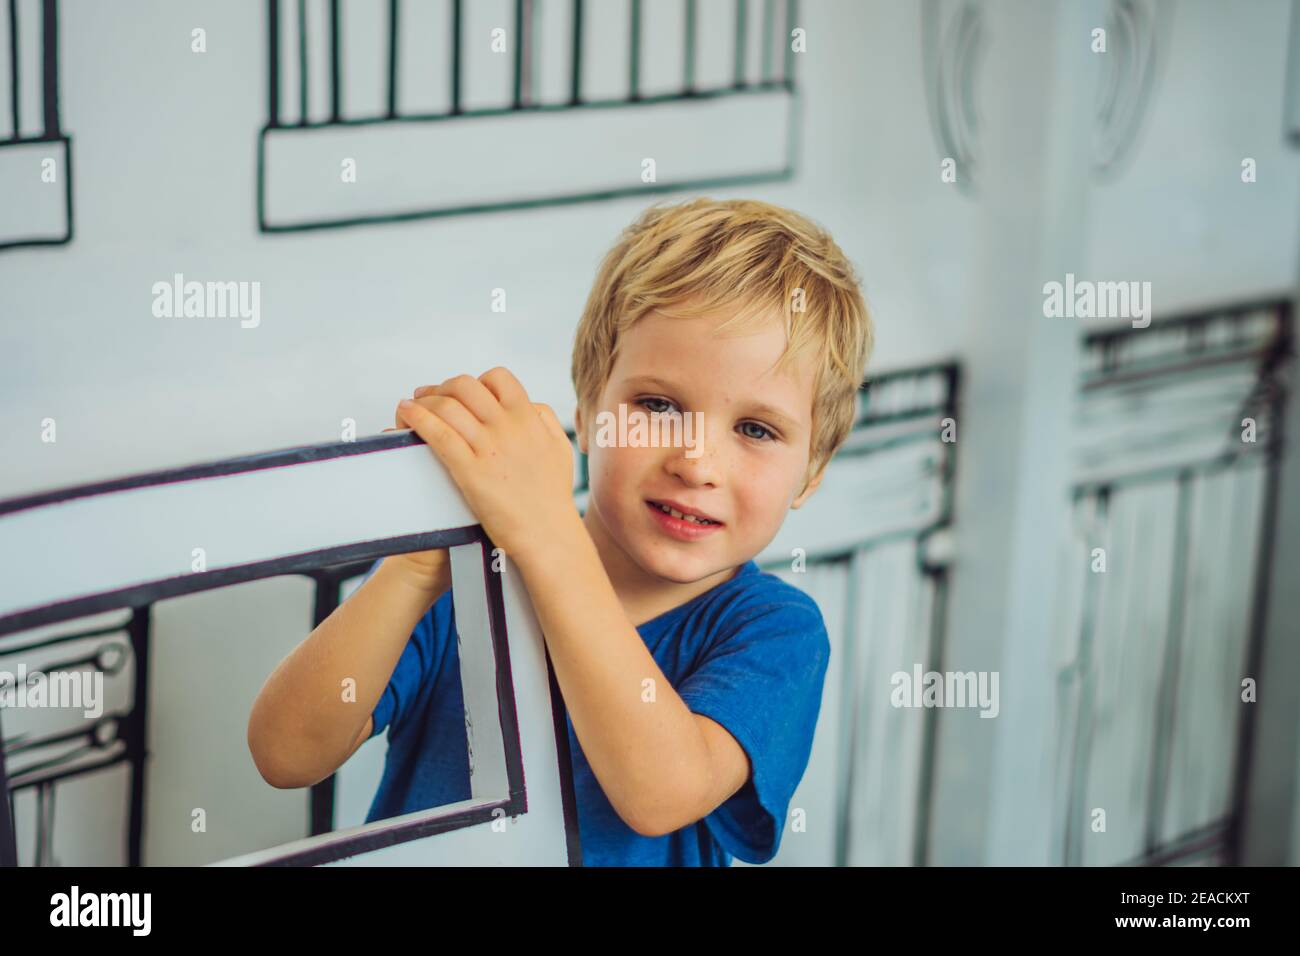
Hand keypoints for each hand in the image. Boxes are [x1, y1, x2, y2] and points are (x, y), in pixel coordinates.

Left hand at [394, 368, 577, 565]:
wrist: (547, 534)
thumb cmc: (553, 496)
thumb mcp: (559, 448)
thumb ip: (545, 420)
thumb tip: (530, 404)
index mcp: (529, 419)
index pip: (499, 378)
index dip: (478, 381)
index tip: (465, 394)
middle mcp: (508, 427)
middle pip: (466, 386)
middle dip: (444, 387)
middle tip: (431, 396)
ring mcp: (487, 448)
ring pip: (448, 406)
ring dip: (425, 400)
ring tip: (412, 405)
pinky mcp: (470, 471)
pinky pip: (438, 434)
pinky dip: (417, 418)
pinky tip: (405, 413)